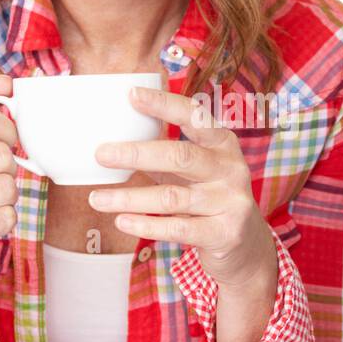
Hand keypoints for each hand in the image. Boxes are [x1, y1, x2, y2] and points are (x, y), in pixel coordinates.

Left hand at [88, 84, 277, 288]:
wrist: (247, 246)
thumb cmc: (210, 199)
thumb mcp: (196, 170)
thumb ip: (166, 153)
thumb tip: (115, 138)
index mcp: (222, 143)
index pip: (194, 116)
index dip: (163, 104)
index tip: (131, 95)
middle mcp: (230, 168)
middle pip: (180, 156)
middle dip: (136, 154)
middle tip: (101, 154)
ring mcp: (230, 201)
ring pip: (171, 197)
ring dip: (129, 197)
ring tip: (96, 198)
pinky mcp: (224, 233)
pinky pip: (177, 228)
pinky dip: (145, 225)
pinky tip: (122, 221)